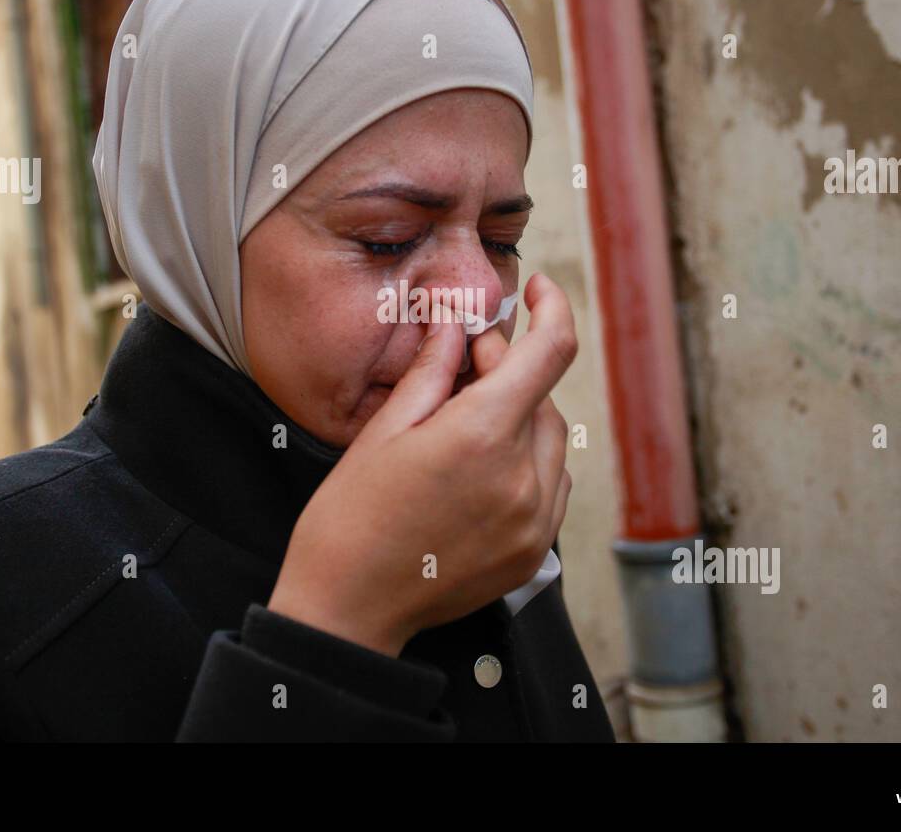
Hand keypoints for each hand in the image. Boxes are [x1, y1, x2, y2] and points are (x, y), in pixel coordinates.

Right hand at [268, 272, 575, 656]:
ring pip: (553, 441)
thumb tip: (459, 323)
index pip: (552, 350)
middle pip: (544, 397)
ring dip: (522, 419)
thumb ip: (434, 370)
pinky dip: (529, 464)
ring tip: (465, 426)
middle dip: (508, 372)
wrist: (348, 608)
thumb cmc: (351, 518)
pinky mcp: (534, 551)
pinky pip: (552, 485)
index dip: (553, 307)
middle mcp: (521, 477)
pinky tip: (483, 469)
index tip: (538, 291)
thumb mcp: (385, 430)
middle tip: (461, 370)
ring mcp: (534, 520)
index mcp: (481, 435)